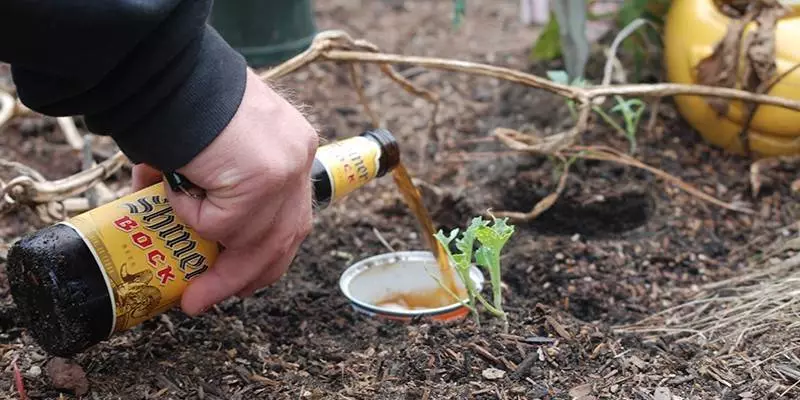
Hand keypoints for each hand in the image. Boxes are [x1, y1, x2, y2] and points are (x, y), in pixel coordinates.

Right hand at [131, 69, 318, 315]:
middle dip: (251, 276)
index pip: (293, 215)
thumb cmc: (182, 102)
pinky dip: (190, 216)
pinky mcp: (264, 180)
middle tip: (217, 299)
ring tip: (194, 298)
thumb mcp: (213, 145)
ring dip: (221, 274)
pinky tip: (172, 189)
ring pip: (255, 240)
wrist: (171, 72)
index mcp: (293, 147)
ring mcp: (286, 170)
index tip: (247, 276)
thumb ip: (211, 181)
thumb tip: (177, 205)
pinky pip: (220, 222)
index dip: (270, 251)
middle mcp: (298, 159)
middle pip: (286, 236)